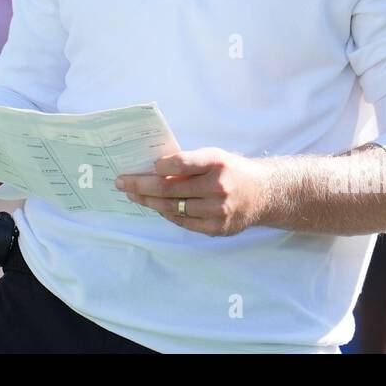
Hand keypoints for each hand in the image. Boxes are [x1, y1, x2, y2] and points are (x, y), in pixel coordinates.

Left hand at [115, 148, 266, 236]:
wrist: (263, 193)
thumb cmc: (231, 170)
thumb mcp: (214, 156)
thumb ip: (188, 162)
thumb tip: (151, 168)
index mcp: (217, 162)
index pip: (183, 162)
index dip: (161, 165)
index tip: (146, 166)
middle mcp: (219, 186)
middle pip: (170, 188)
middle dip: (141, 185)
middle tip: (122, 182)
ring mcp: (219, 210)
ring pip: (173, 208)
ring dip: (149, 201)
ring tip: (134, 195)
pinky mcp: (218, 228)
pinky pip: (184, 222)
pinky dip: (167, 213)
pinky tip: (156, 206)